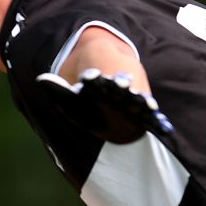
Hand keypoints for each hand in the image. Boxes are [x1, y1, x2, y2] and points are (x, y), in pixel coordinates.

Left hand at [36, 68, 174, 143]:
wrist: (112, 116)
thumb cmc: (90, 108)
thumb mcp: (72, 104)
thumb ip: (60, 93)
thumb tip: (42, 79)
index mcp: (101, 86)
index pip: (95, 80)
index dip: (93, 79)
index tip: (90, 77)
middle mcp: (120, 92)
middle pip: (120, 86)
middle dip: (120, 85)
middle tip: (119, 83)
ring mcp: (133, 102)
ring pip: (138, 100)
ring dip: (141, 101)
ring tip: (145, 104)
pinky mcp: (145, 115)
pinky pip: (153, 119)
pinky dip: (159, 123)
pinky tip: (164, 127)